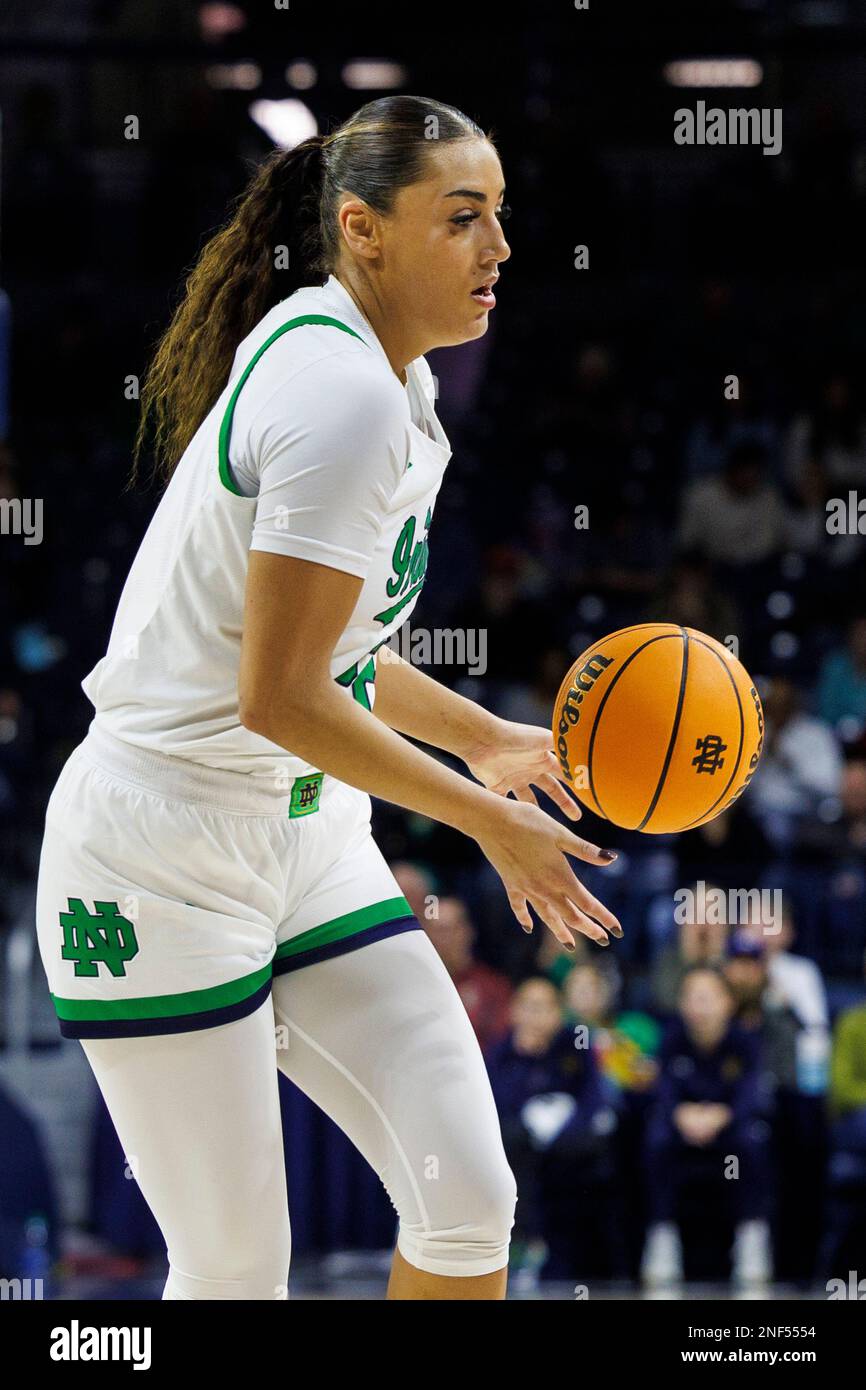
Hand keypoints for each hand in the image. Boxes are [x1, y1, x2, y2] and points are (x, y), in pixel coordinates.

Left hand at [462, 717, 583, 820]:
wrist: (483, 739)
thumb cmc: (515, 737)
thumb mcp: (544, 740)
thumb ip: (565, 747)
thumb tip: (589, 751)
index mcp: (543, 758)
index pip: (565, 774)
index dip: (577, 784)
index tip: (591, 797)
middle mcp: (530, 768)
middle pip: (551, 789)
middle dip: (564, 802)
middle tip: (577, 817)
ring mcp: (513, 777)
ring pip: (528, 799)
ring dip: (536, 810)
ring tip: (545, 825)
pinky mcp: (497, 785)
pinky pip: (504, 802)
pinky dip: (509, 811)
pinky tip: (516, 826)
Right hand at [471, 795, 621, 947]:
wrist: (492, 821)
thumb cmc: (529, 821)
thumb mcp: (561, 833)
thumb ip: (585, 850)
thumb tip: (612, 859)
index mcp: (561, 875)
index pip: (587, 903)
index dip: (604, 917)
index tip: (618, 930)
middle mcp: (545, 888)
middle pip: (570, 915)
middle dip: (587, 929)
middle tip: (602, 939)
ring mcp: (526, 889)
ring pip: (547, 916)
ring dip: (560, 931)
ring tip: (570, 945)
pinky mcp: (511, 884)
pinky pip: (520, 907)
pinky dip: (525, 919)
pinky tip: (529, 928)